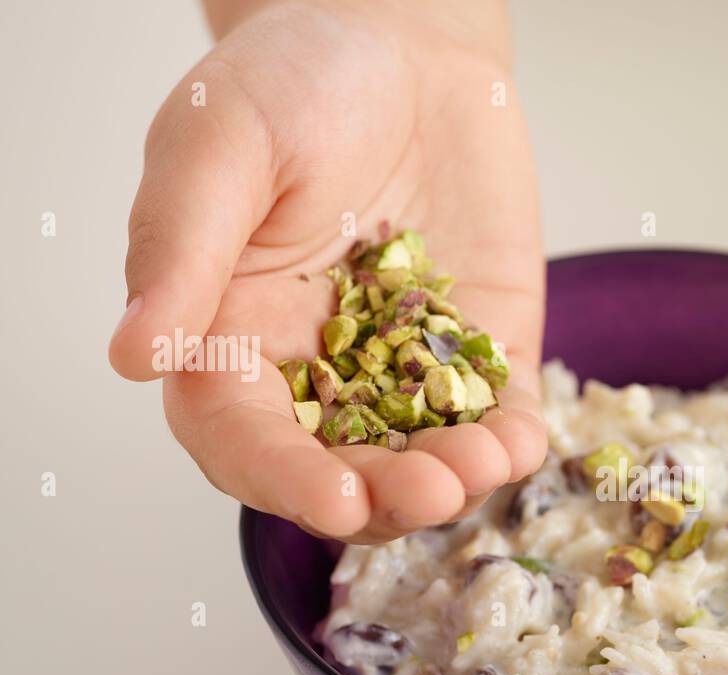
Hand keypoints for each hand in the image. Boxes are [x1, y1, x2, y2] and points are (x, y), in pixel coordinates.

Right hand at [108, 0, 545, 542]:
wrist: (403, 46)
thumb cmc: (295, 82)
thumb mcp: (222, 145)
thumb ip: (181, 247)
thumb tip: (135, 355)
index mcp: (234, 338)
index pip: (246, 439)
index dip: (286, 480)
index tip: (335, 501)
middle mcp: (318, 371)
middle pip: (342, 470)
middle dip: (385, 495)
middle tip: (427, 493)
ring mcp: (405, 368)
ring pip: (421, 459)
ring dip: (452, 481)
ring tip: (479, 465)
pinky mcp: (478, 350)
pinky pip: (495, 415)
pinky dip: (509, 441)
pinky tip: (518, 444)